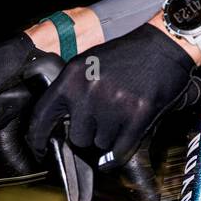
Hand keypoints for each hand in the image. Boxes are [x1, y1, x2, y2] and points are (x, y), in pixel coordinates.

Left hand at [25, 24, 194, 168]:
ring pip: (100, 145)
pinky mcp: (137, 117)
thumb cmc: (126, 55)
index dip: (37, 138)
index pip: (43, 115)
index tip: (38, 150)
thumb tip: (60, 124)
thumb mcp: (89, 63)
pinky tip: (120, 147)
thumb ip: (72, 90)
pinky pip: (120, 152)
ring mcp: (114, 106)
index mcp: (72, 76)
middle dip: (88, 135)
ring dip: (108, 138)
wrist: (162, 45)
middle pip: (77, 138)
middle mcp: (89, 92)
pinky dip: (119, 154)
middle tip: (102, 121)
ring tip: (120, 117)